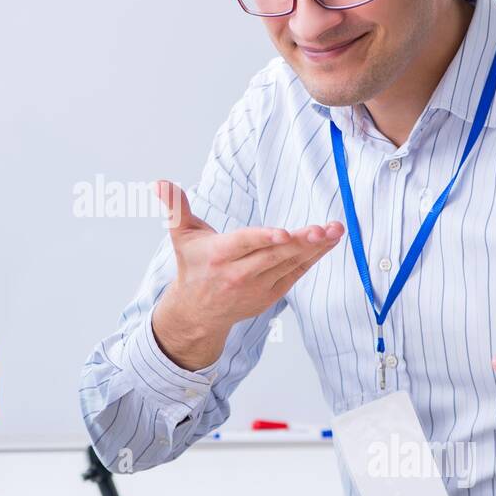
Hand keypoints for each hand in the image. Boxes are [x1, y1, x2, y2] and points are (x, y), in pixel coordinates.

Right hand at [151, 180, 343, 368]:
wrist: (198, 312)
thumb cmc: (193, 266)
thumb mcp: (181, 235)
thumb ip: (175, 207)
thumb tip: (160, 183)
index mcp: (220, 256)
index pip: (245, 244)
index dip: (265, 238)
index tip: (285, 232)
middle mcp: (240, 274)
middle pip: (274, 255)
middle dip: (302, 242)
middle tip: (324, 228)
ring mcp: (258, 287)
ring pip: (290, 264)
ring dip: (315, 247)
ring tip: (335, 230)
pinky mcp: (271, 294)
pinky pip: (296, 273)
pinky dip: (313, 258)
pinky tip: (329, 242)